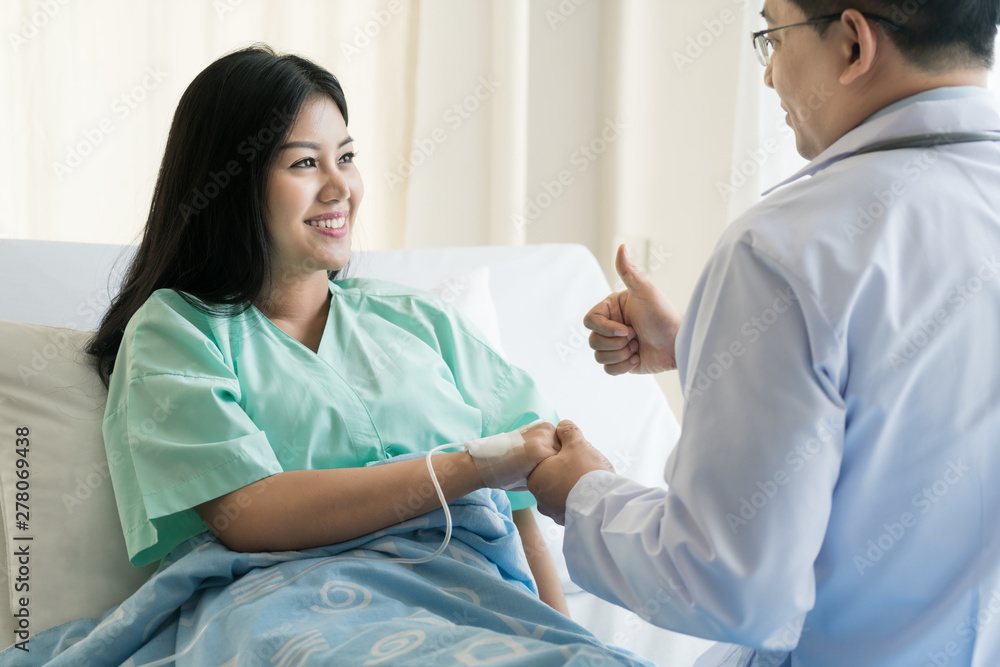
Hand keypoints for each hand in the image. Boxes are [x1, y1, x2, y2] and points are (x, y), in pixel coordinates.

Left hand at [527, 420, 613, 524]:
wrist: (603, 506)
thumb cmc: (586, 472)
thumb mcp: (577, 444)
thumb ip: (568, 432)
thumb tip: (562, 425)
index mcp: (536, 477)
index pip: (546, 460)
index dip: (562, 453)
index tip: (577, 453)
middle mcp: (540, 497)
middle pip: (554, 476)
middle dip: (568, 470)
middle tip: (586, 466)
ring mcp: (553, 512)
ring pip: (563, 492)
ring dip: (574, 486)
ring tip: (592, 481)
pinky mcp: (568, 522)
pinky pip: (572, 506)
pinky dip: (580, 500)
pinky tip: (593, 495)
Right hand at [584, 244, 683, 375]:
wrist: (679, 343)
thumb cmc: (664, 314)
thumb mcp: (645, 291)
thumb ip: (629, 271)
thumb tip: (622, 246)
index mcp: (611, 309)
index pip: (590, 321)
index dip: (605, 329)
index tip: (627, 329)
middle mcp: (611, 326)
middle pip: (593, 341)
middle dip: (616, 343)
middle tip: (636, 336)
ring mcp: (616, 345)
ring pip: (599, 356)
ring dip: (621, 354)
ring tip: (638, 346)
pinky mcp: (622, 362)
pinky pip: (608, 370)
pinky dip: (623, 367)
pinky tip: (637, 358)